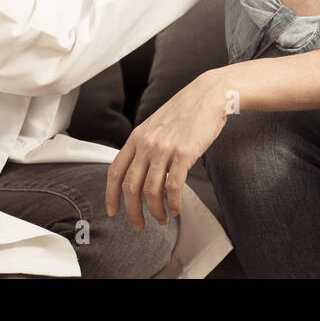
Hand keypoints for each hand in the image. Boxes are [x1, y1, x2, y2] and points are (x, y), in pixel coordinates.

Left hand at [105, 71, 227, 229]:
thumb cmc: (185, 111)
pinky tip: (176, 209)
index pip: (115, 171)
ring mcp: (164, 149)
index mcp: (137, 137)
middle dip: (132, 211)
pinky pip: (174, 187)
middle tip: (138, 225)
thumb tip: (139, 171)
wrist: (208, 95)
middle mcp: (146, 144)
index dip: (111, 195)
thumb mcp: (155, 125)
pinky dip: (174, 203)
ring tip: (162, 219)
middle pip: (130, 186)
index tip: (112, 211)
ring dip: (155, 211)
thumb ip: (145, 145)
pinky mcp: (184, 153)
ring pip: (151, 190)